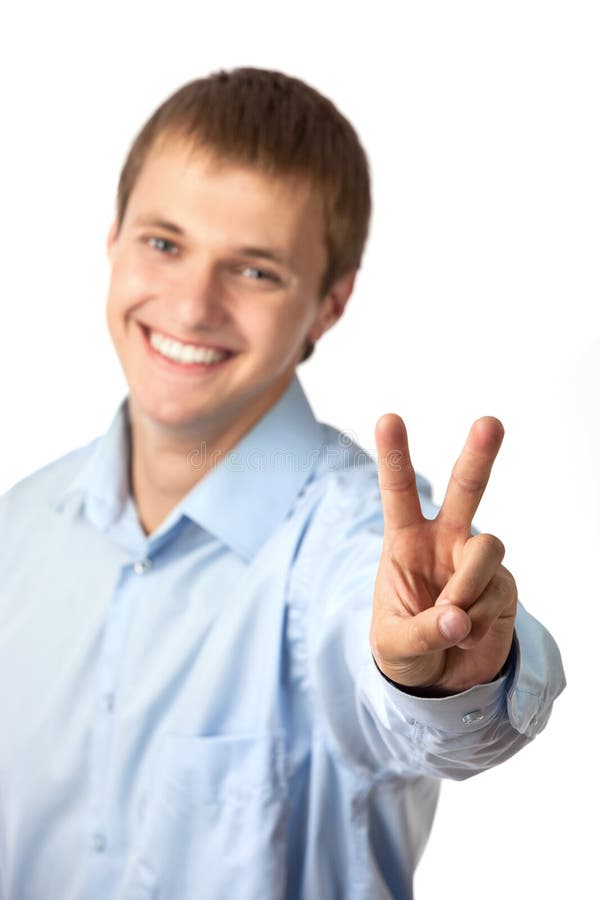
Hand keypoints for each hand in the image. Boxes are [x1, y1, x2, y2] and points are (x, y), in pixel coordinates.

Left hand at [370, 415, 516, 693]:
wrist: (438, 681)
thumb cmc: (404, 648)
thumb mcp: (395, 646)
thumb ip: (423, 631)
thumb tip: (459, 618)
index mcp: (405, 541)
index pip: (399, 491)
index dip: (395, 455)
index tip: (388, 418)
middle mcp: (444, 541)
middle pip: (465, 489)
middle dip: (479, 456)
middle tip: (490, 423)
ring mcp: (475, 561)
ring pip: (486, 547)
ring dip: (468, 584)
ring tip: (453, 618)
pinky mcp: (502, 585)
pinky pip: (498, 590)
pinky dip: (480, 618)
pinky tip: (468, 633)